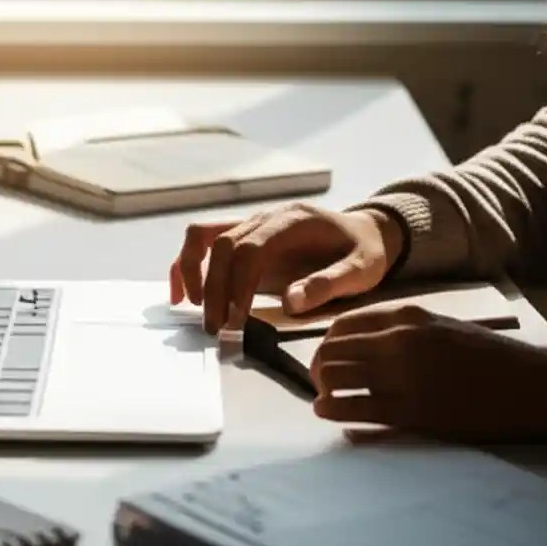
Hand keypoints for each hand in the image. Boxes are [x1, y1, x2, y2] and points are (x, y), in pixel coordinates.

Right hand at [168, 203, 405, 333]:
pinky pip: (202, 243)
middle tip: (217, 328)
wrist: (364, 234)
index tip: (236, 319)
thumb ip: (328, 284)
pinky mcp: (242, 239)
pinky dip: (186, 266)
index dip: (238, 284)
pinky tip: (182, 296)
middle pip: (221, 244)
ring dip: (192, 273)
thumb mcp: (362, 271)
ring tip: (196, 310)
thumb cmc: (364, 253)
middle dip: (213, 288)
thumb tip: (289, 303)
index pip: (250, 247)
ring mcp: (249, 225)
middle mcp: (265, 217)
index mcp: (292, 221)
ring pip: (202, 238)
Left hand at [311, 305, 546, 440]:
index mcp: (407, 317)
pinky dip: (332, 409)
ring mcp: (404, 376)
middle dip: (318, 367)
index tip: (325, 357)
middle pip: (331, 350)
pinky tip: (325, 411)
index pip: (342, 325)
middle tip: (320, 382)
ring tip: (323, 398)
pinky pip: (355, 409)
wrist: (532, 384)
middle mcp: (400, 341)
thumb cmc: (487, 356)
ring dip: (321, 388)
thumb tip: (356, 343)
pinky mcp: (412, 411)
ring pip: (335, 376)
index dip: (325, 344)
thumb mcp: (440, 326)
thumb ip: (399, 329)